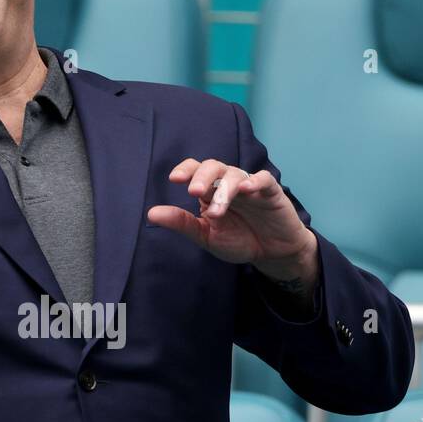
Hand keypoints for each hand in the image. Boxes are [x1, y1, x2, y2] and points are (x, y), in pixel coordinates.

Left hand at [147, 157, 316, 280]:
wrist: (272, 254)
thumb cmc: (240, 240)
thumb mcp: (206, 236)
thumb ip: (182, 223)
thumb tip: (151, 213)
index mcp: (211, 191)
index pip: (196, 170)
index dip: (186, 170)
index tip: (175, 179)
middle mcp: (228, 184)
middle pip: (214, 167)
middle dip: (203, 176)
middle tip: (194, 191)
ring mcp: (250, 186)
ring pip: (235, 175)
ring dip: (225, 190)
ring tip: (217, 212)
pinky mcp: (271, 193)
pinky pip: (263, 179)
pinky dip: (255, 181)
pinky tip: (246, 189)